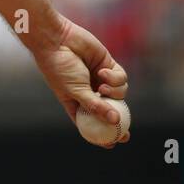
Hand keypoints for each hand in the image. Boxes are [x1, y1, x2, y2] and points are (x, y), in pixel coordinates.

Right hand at [30, 17, 129, 147]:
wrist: (57, 40)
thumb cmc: (60, 68)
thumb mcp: (75, 91)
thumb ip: (95, 106)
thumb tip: (115, 121)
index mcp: (75, 101)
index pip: (90, 122)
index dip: (101, 134)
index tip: (112, 144)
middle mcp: (89, 91)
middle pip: (109, 111)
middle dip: (118, 122)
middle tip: (126, 132)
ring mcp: (99, 79)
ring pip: (119, 94)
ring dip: (114, 92)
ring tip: (102, 84)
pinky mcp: (108, 66)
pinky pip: (120, 78)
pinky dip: (115, 78)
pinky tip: (103, 71)